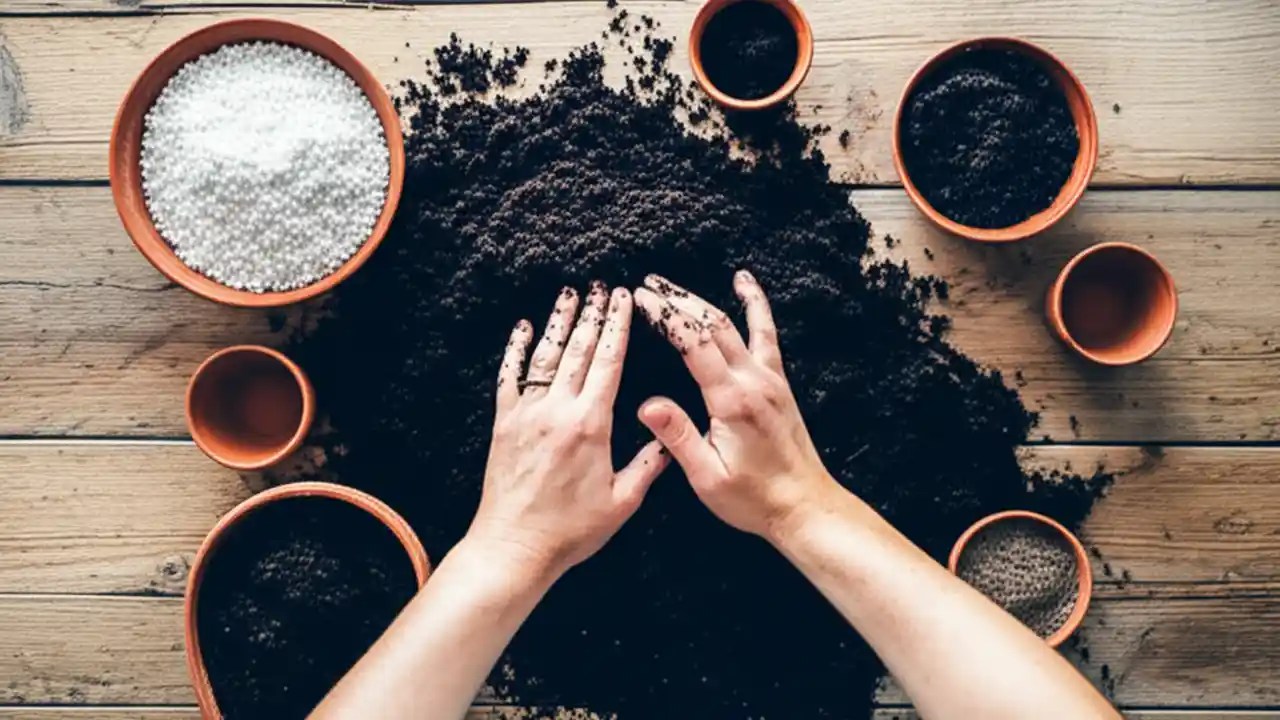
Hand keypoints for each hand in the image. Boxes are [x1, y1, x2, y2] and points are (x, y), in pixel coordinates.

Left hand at [468, 282, 667, 577]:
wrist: (515, 547)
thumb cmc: (571, 531)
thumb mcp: (622, 502)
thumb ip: (647, 466)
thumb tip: (669, 441)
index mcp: (591, 424)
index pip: (608, 362)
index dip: (617, 327)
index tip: (624, 299)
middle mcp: (557, 411)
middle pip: (578, 350)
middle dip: (592, 314)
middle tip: (602, 286)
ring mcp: (527, 414)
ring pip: (545, 356)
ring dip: (558, 322)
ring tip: (569, 294)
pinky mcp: (504, 424)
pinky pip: (510, 377)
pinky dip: (516, 350)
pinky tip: (523, 328)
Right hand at [634, 271, 839, 539]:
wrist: (804, 506)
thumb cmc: (754, 499)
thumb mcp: (707, 477)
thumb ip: (679, 437)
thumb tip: (646, 405)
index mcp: (732, 402)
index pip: (693, 344)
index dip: (666, 317)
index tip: (642, 299)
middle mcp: (753, 382)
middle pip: (712, 325)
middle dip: (678, 300)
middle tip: (648, 285)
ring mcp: (769, 378)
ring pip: (734, 325)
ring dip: (702, 300)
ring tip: (673, 285)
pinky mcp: (778, 383)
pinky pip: (765, 333)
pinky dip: (755, 304)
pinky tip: (744, 282)